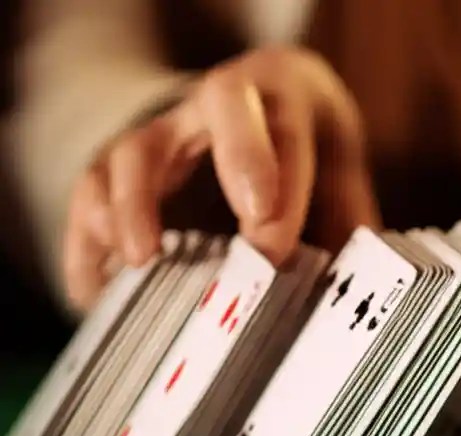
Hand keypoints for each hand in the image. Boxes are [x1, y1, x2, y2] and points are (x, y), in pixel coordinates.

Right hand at [63, 47, 378, 310]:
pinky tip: (94, 292)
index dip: (281, 181)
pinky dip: (87, 243)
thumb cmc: (310, 160)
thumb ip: (350, 228)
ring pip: (138, 148)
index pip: (285, 127)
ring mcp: (165, 129)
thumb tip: (353, 293)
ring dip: (134, 204)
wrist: (266, 118)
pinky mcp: (122, 165)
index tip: (274, 243)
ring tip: (140, 260)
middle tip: (250, 238)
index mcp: (286, 98)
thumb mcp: (341, 182)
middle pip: (218, 107)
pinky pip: (92, 192)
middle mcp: (221, 101)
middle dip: (233, 163)